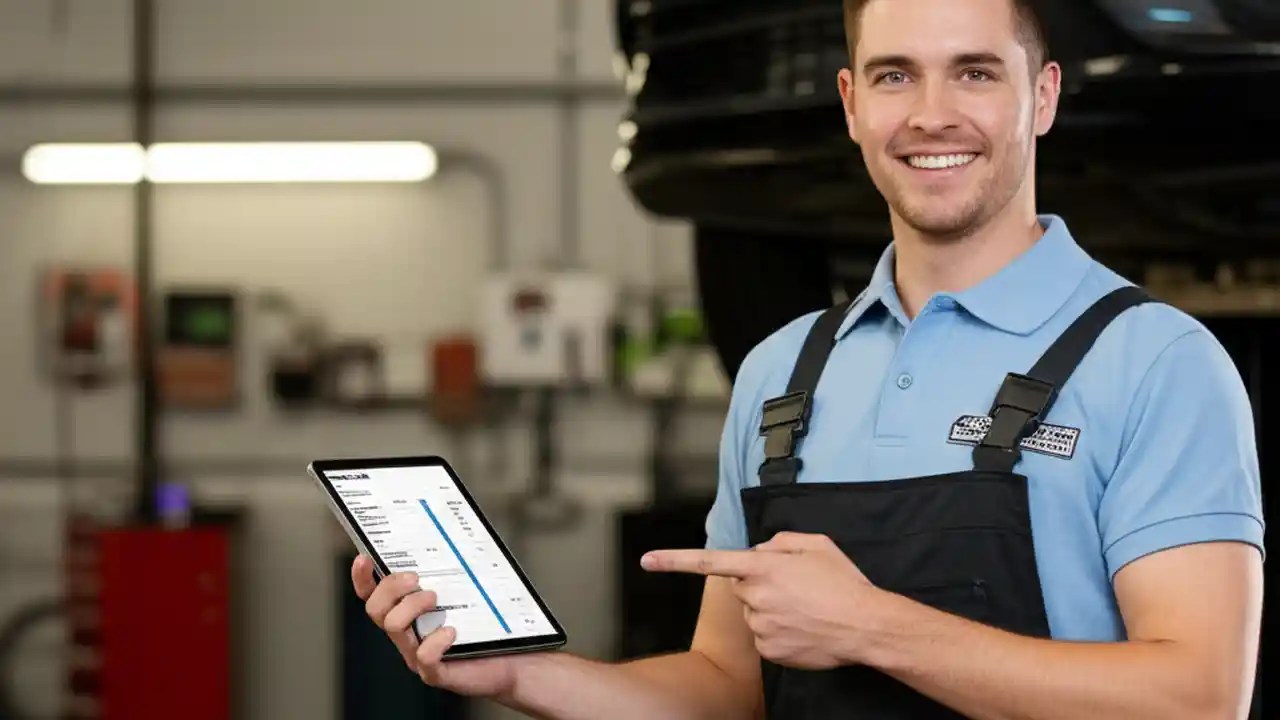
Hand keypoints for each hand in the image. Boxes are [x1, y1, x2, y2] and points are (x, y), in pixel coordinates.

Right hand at [350, 555, 523, 698]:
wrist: (516, 663)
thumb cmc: (492, 626)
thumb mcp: (470, 593)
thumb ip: (454, 572)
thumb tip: (453, 533)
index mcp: (410, 613)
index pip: (374, 596)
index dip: (363, 579)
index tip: (364, 558)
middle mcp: (409, 634)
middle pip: (376, 609)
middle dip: (391, 588)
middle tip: (416, 579)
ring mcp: (418, 655)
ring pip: (394, 627)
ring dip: (412, 606)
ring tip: (436, 599)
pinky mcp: (436, 672)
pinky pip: (423, 657)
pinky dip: (435, 641)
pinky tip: (452, 632)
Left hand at [641, 532, 883, 668]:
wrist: (865, 627)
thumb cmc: (844, 583)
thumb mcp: (816, 545)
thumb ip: (781, 541)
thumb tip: (761, 551)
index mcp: (763, 567)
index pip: (709, 561)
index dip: (674, 560)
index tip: (647, 560)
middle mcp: (756, 597)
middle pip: (742, 587)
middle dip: (759, 584)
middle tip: (794, 588)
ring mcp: (761, 626)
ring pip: (753, 613)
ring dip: (771, 609)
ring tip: (806, 609)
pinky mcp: (769, 651)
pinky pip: (764, 637)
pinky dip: (780, 632)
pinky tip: (804, 628)